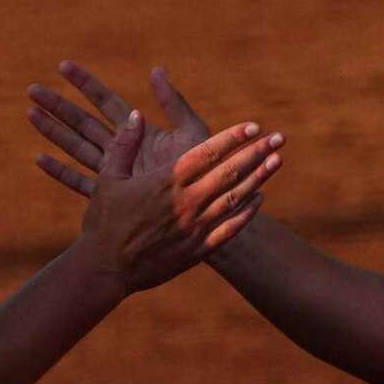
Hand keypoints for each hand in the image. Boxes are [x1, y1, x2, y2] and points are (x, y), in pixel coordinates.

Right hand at [28, 61, 223, 192]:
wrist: (207, 216)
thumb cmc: (206, 174)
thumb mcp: (191, 133)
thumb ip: (173, 104)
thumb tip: (156, 70)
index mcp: (141, 134)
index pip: (107, 101)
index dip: (85, 83)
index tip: (63, 66)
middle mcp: (126, 152)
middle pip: (85, 122)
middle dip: (59, 105)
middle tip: (32, 89)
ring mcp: (118, 174)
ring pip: (77, 147)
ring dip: (54, 132)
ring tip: (29, 114)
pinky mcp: (114, 196)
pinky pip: (81, 182)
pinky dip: (61, 172)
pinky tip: (39, 159)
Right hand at [76, 106, 281, 292]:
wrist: (104, 269)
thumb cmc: (104, 220)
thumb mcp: (107, 177)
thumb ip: (123, 144)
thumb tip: (136, 114)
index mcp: (165, 181)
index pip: (207, 153)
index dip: (232, 138)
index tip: (253, 126)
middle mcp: (185, 202)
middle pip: (230, 172)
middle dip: (257, 153)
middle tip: (279, 138)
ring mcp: (194, 228)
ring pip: (235, 199)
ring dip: (258, 178)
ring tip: (277, 161)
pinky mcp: (197, 250)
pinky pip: (230, 229)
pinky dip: (247, 213)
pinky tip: (260, 199)